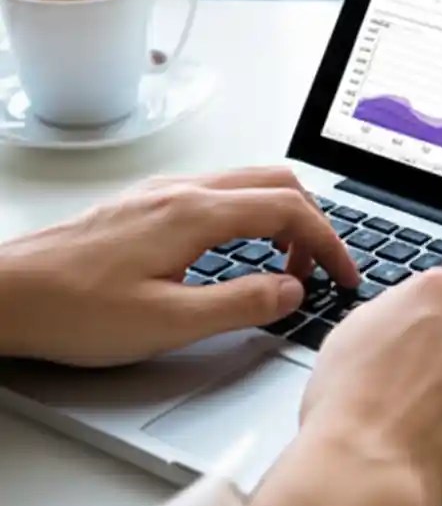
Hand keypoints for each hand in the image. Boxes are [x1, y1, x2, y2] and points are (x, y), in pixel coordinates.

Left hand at [0, 167, 357, 366]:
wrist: (2, 295)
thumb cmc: (71, 309)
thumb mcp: (167, 323)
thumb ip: (240, 304)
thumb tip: (290, 291)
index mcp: (195, 214)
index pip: (290, 209)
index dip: (329, 243)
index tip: (344, 275)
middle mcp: (183, 191)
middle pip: (277, 182)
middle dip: (313, 222)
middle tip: (320, 268)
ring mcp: (163, 193)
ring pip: (248, 183)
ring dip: (282, 218)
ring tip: (284, 267)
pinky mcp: (146, 204)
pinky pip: (219, 193)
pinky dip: (250, 217)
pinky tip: (238, 254)